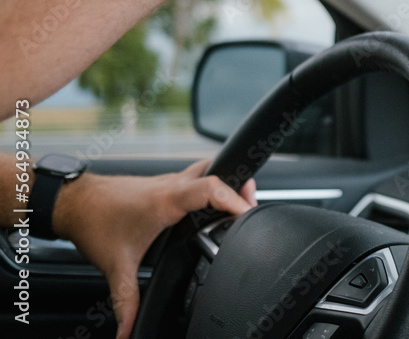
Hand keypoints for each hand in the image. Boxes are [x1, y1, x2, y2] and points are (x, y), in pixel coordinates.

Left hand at [52, 160, 256, 338]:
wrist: (72, 201)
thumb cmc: (93, 221)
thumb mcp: (115, 266)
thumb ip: (127, 301)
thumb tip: (128, 330)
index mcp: (167, 200)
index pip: (212, 188)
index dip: (235, 199)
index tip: (248, 214)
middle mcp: (172, 186)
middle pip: (219, 170)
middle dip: (240, 186)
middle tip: (251, 206)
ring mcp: (170, 182)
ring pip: (208, 171)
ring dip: (225, 185)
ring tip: (237, 207)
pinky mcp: (165, 185)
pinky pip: (196, 179)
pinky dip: (210, 190)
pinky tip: (208, 209)